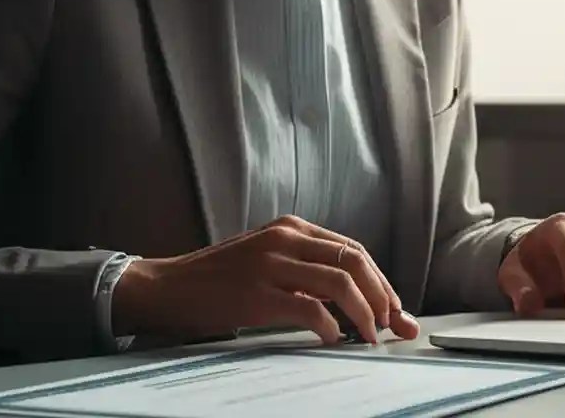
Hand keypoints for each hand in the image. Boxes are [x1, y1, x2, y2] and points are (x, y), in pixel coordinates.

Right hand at [112, 215, 419, 344]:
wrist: (169, 287)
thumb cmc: (220, 279)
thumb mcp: (268, 258)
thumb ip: (306, 269)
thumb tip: (353, 299)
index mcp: (292, 227)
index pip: (353, 249)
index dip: (381, 280)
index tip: (395, 307)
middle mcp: (286, 238)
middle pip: (355, 261)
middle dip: (382, 296)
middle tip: (392, 323)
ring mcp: (271, 263)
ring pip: (340, 282)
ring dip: (364, 312)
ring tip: (370, 334)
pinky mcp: (257, 293)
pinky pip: (310, 308)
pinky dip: (330, 326)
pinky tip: (333, 338)